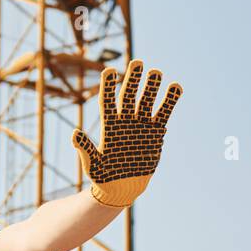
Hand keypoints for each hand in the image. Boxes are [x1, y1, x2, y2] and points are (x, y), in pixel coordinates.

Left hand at [72, 58, 182, 207]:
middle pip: (129, 96)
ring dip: (151, 87)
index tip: (109, 70)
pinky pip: (163, 113)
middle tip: (137, 62)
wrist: (121, 188)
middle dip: (132, 79)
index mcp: (109, 126)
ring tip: (156, 73)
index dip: (108, 86)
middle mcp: (125, 121)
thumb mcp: (92, 165)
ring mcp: (141, 125)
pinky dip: (169, 101)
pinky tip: (176, 87)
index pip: (107, 101)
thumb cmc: (102, 178)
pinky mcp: (155, 133)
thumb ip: (85, 149)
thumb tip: (74, 133)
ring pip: (146, 101)